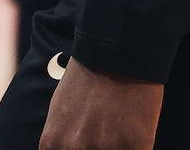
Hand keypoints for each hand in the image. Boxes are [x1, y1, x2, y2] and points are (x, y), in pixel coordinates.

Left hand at [40, 58, 162, 149]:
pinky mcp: (135, 146)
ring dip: (116, 149)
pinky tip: (135, 138)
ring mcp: (106, 149)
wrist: (118, 50)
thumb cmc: (87, 77)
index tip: (89, 149)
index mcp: (53, 143)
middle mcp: (75, 149)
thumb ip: (60, 142)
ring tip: (118, 135)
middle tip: (104, 140)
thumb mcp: (60, 110)